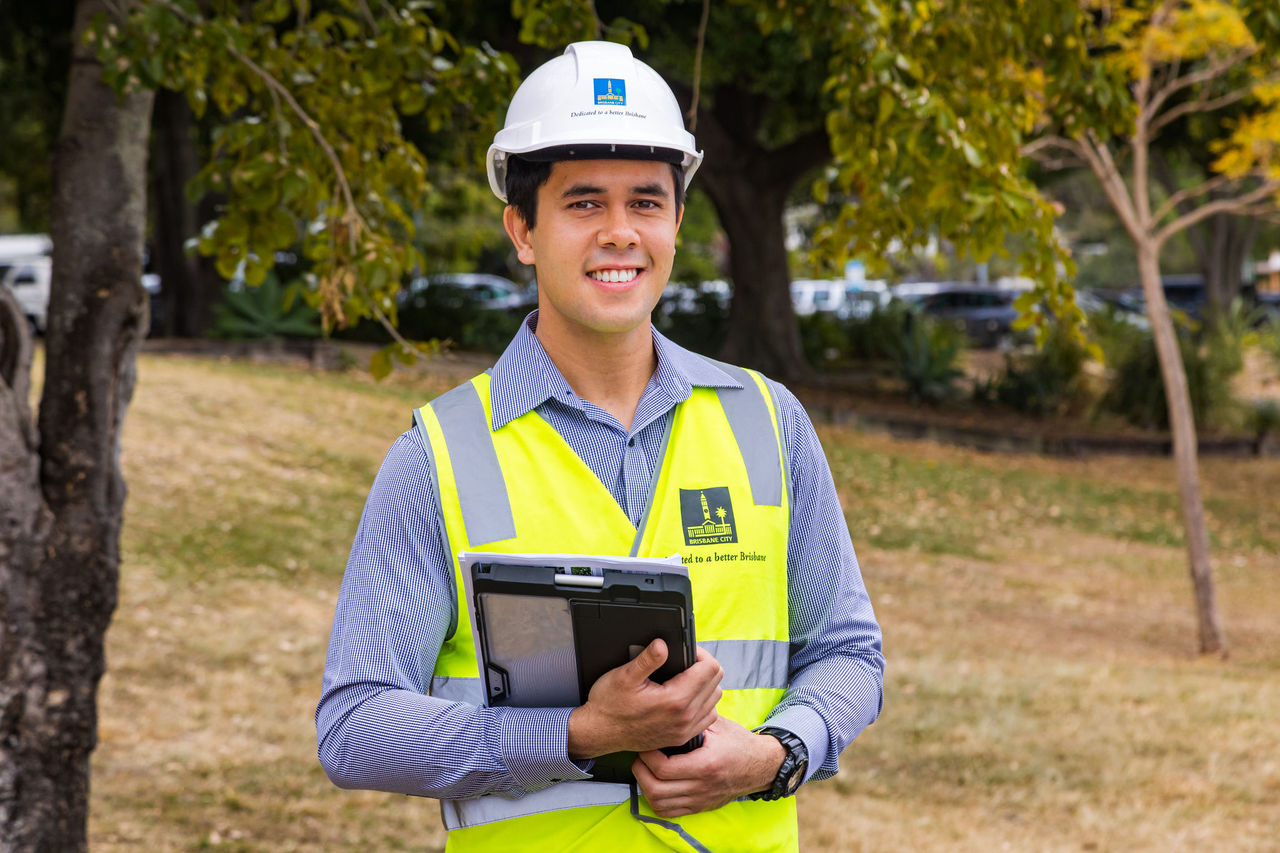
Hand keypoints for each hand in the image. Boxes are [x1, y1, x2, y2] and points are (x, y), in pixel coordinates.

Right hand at [567, 640, 721, 758]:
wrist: (599, 733)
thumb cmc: (609, 705)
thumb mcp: (624, 676)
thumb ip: (647, 659)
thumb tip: (662, 644)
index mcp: (675, 700)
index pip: (710, 669)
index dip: (700, 654)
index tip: (687, 651)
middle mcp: (684, 717)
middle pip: (716, 682)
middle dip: (704, 666)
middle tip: (686, 661)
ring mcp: (684, 730)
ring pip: (715, 700)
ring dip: (706, 685)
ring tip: (687, 677)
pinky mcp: (681, 738)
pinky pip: (708, 717)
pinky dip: (704, 703)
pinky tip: (688, 696)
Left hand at [632, 715, 786, 817]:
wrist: (761, 766)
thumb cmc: (739, 742)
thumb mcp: (718, 724)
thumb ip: (694, 719)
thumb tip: (669, 708)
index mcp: (706, 764)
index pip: (664, 768)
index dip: (647, 756)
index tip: (647, 742)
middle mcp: (702, 786)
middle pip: (656, 790)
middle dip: (640, 772)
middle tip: (640, 756)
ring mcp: (700, 799)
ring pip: (660, 804)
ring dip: (645, 787)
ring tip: (645, 770)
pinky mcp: (700, 807)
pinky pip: (669, 812)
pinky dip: (656, 801)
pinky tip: (655, 785)